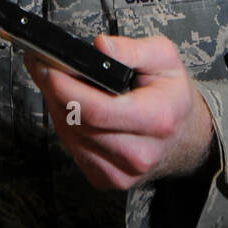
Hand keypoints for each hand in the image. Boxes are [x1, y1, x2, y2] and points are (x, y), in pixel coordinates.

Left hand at [23, 34, 215, 190]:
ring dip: (56, 107)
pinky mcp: (108, 180)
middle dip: (53, 91)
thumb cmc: (172, 96)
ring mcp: (122, 173)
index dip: (64, 87)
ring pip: (69, 136)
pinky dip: (66, 126)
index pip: (96, 110)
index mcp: (156, 120)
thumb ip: (133, 50)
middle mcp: (139, 154)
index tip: (46, 66)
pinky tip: (70, 108)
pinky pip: (73, 150)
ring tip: (55, 83)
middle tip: (42, 66)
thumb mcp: (164, 60)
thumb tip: (100, 47)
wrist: (185, 138)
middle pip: (77, 123)